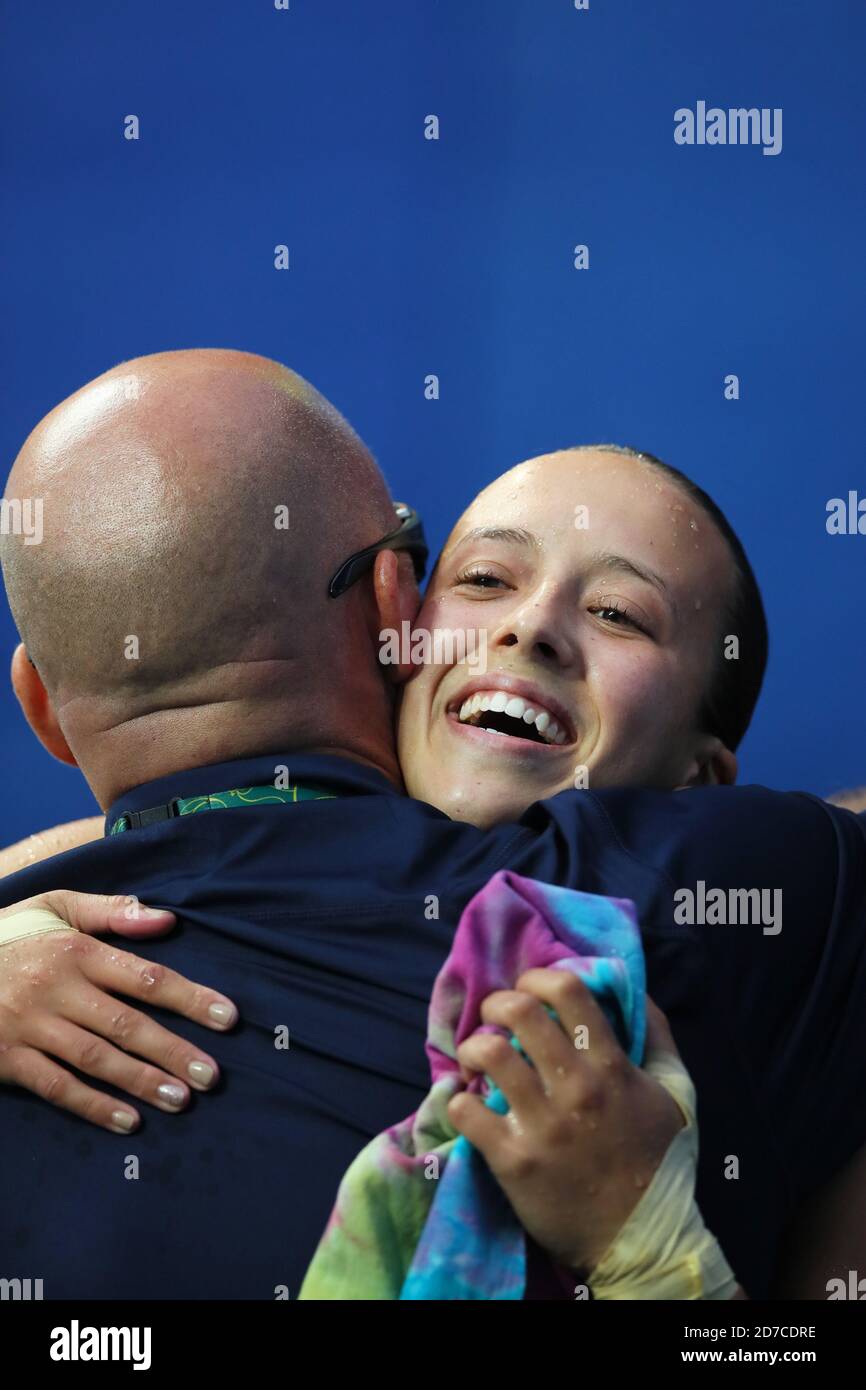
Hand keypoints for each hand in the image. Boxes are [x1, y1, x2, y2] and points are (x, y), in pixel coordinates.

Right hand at [0, 890, 237, 1132]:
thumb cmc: (12, 934)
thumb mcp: (56, 907)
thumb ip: (111, 913)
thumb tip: (167, 920)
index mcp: (76, 951)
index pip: (145, 976)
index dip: (190, 998)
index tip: (227, 1018)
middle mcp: (57, 989)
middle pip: (127, 1023)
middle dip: (174, 1051)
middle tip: (213, 1076)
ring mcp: (30, 1026)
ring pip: (95, 1058)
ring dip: (141, 1081)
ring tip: (181, 1100)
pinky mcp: (7, 1058)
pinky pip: (56, 1087)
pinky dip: (93, 1105)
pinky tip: (127, 1120)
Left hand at [448, 970, 683, 1274]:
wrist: (640, 1240)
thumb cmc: (658, 1163)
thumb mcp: (677, 1093)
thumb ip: (659, 1037)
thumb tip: (631, 989)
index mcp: (612, 1067)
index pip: (569, 992)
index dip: (539, 977)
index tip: (530, 988)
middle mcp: (576, 1088)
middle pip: (521, 1012)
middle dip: (498, 1003)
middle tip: (496, 1018)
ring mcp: (542, 1124)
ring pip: (489, 1054)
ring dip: (473, 1047)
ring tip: (476, 1058)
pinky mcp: (513, 1160)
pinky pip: (466, 1111)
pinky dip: (458, 1100)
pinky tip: (467, 1102)